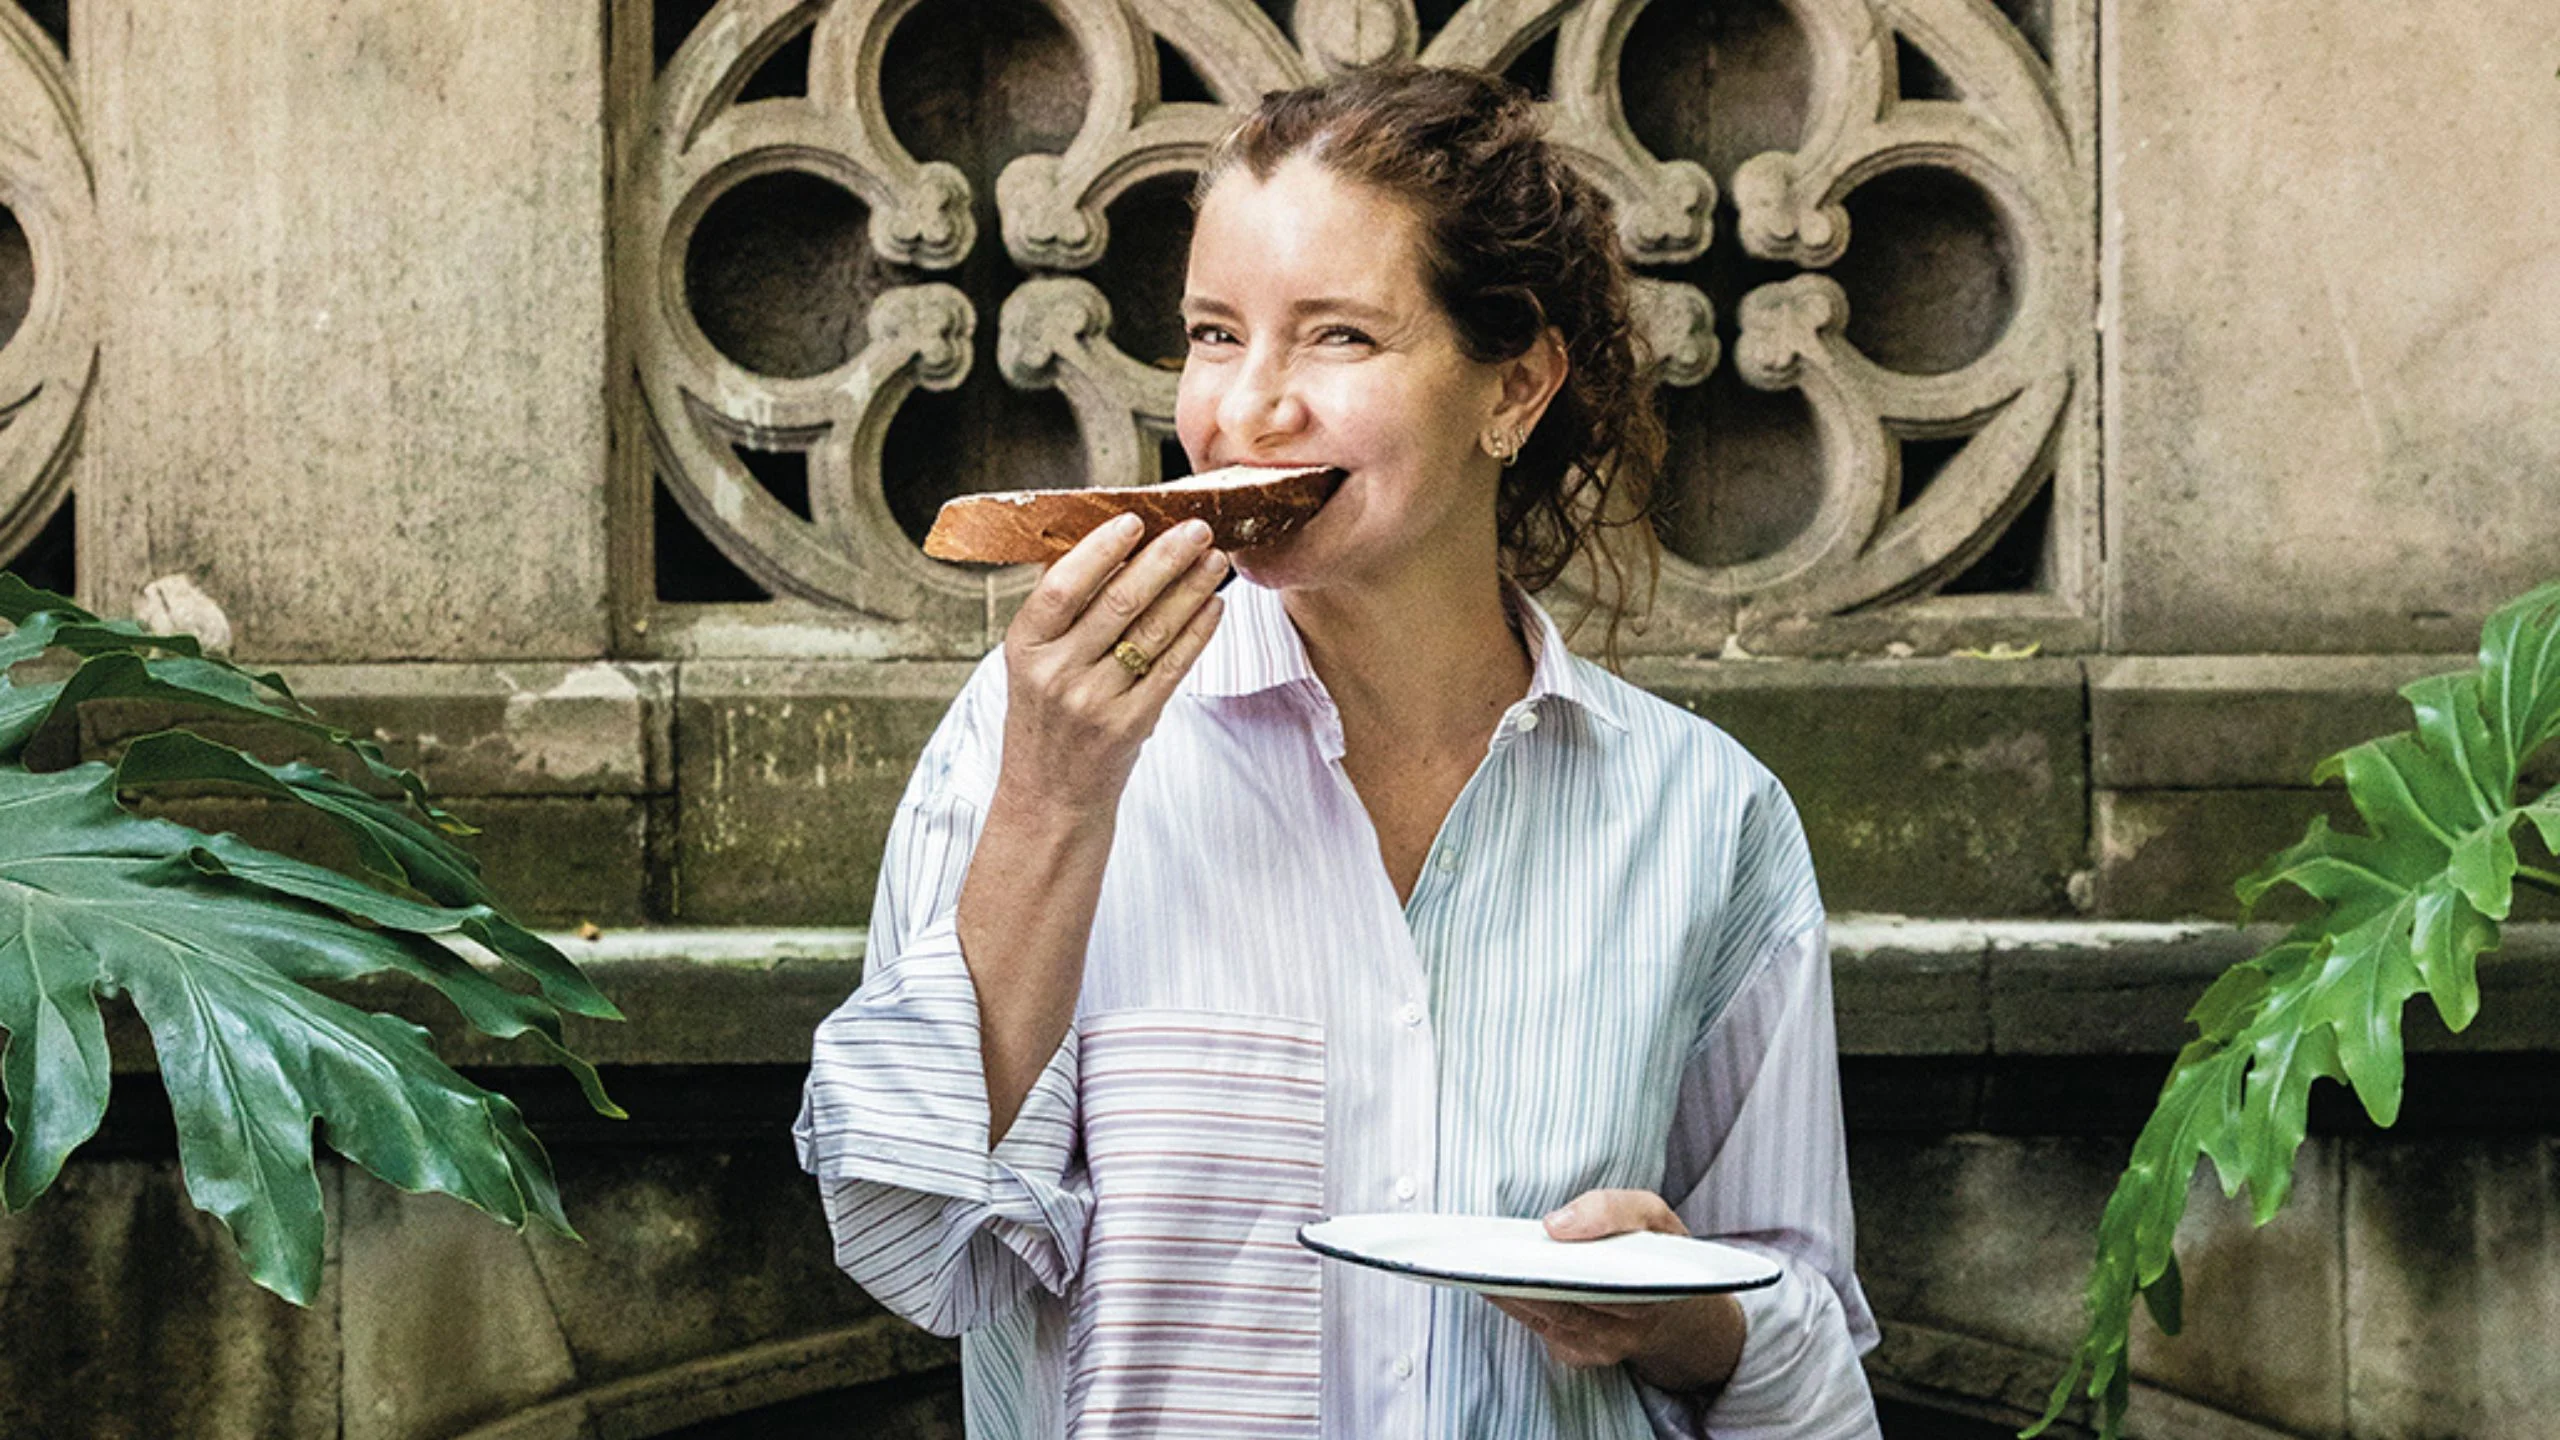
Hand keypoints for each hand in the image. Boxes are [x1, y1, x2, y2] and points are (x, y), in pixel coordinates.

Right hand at [994, 514, 1227, 815]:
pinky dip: (1197, 633)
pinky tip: (1214, 606)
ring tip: (1215, 561)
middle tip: (1197, 528)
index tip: (1134, 519)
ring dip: (1191, 589)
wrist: (1049, 797)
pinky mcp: (1131, 724)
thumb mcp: (1030, 662)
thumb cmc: (1044, 718)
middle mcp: (1056, 672)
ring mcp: (1095, 700)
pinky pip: (1173, 668)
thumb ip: (1057, 608)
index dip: (1100, 549)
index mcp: (1025, 646)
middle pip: (1119, 601)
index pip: (1062, 585)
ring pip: (1153, 631)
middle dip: (1164, 558)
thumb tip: (1093, 539)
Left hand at [1488, 1189, 1746, 1393]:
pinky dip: (1514, 1304)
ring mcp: (1604, 1345)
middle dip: (1528, 1277)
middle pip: (1572, 1300)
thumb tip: (1555, 1225)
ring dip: (1511, 1293)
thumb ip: (1611, 1209)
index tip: (1545, 1231)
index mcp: (1656, 1282)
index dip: (1578, 1251)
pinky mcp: (1580, 1354)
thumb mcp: (1650, 1213)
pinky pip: (1541, 1329)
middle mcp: (1632, 1323)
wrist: (1672, 1309)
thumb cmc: (1654, 1250)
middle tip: (1487, 1252)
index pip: (1614, 1269)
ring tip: (1477, 1265)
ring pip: (1550, 1317)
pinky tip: (1490, 1282)